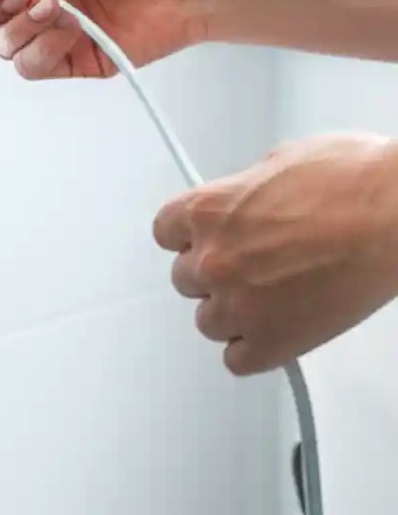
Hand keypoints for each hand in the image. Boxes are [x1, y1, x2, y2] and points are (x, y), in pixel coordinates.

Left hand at [153, 133, 397, 374]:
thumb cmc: (357, 182)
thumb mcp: (282, 160)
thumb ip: (246, 188)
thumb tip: (247, 198)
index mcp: (207, 210)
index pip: (165, 232)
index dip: (189, 237)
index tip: (203, 240)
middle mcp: (212, 259)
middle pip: (185, 279)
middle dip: (215, 274)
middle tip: (251, 268)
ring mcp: (238, 304)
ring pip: (208, 322)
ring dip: (232, 313)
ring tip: (270, 300)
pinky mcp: (271, 342)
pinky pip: (237, 360)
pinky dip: (254, 349)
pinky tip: (275, 333)